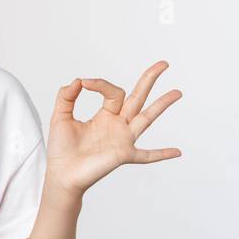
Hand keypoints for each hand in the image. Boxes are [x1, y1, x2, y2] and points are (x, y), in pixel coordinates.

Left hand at [46, 61, 182, 198]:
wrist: (61, 174)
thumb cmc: (62, 148)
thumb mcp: (60, 116)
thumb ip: (66, 96)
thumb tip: (78, 80)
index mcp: (105, 115)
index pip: (113, 92)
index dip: (100, 84)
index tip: (84, 83)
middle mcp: (118, 125)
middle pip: (138, 98)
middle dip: (149, 80)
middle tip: (163, 64)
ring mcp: (123, 139)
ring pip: (146, 118)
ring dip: (162, 105)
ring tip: (177, 92)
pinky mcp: (123, 154)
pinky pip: (146, 155)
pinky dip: (161, 154)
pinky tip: (178, 152)